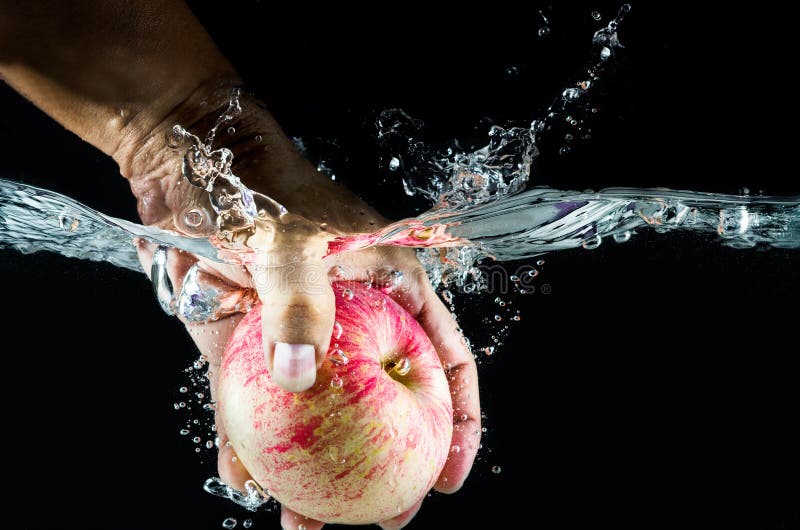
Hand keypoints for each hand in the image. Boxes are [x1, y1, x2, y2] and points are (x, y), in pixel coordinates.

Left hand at [128, 93, 480, 528]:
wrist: (187, 159)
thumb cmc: (256, 187)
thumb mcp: (286, 240)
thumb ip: (297, 304)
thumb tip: (298, 381)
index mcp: (390, 287)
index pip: (446, 359)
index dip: (460, 421)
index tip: (448, 477)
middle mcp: (353, 320)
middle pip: (388, 403)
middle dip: (388, 465)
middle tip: (384, 517)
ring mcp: (301, 337)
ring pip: (322, 417)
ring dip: (315, 471)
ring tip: (306, 523)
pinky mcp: (250, 345)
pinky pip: (257, 405)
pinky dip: (252, 442)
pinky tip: (243, 479)